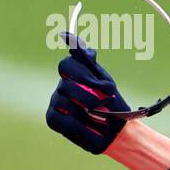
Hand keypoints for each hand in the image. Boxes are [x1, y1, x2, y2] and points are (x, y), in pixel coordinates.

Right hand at [45, 31, 130, 154]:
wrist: (117, 132)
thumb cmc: (112, 106)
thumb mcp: (105, 83)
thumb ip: (88, 63)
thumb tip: (70, 38)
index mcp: (75, 74)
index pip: (68, 63)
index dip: (82, 71)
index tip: (96, 74)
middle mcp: (62, 85)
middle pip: (66, 84)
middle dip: (89, 96)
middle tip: (104, 103)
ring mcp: (55, 101)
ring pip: (64, 103)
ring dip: (88, 113)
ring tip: (99, 118)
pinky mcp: (53, 119)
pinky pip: (63, 120)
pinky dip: (81, 125)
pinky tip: (91, 127)